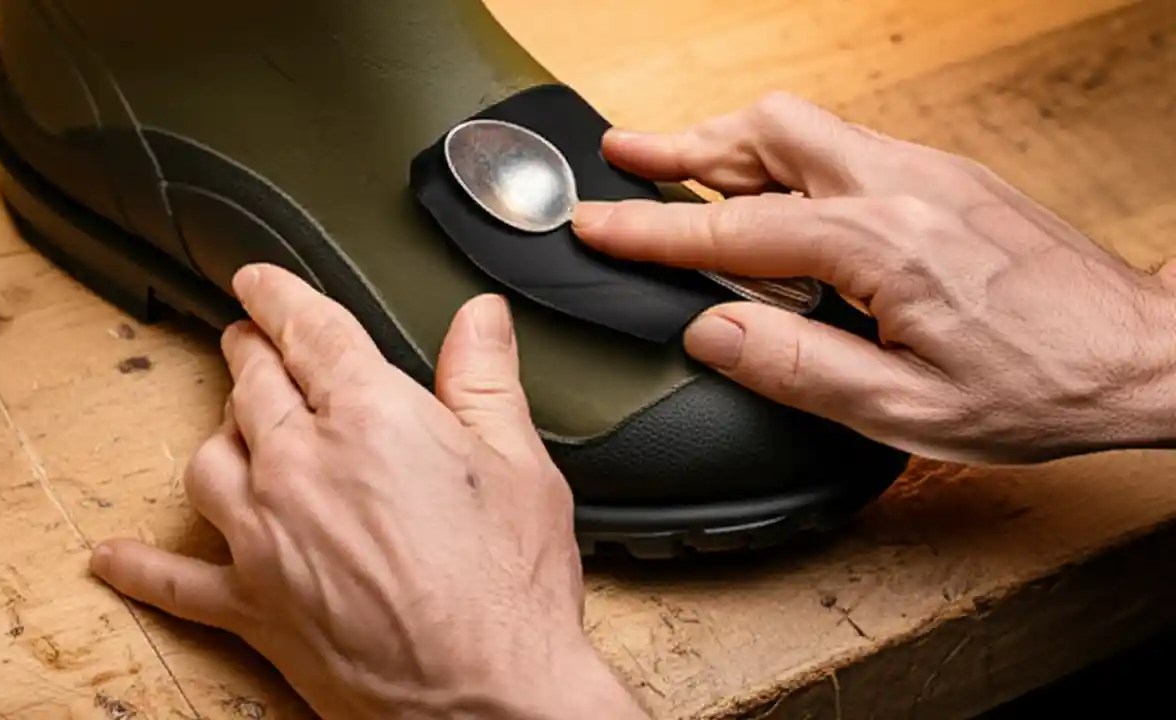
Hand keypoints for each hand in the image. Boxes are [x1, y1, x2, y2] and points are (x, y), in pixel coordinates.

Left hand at [89, 265, 645, 718]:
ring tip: (227, 424)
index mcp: (369, 417)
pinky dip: (142, 565)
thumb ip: (487, 379)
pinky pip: (177, 578)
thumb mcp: (519, 464)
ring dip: (219, 433)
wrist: (488, 697)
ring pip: (210, 461)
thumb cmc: (507, 591)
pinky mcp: (253, 607)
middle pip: (253, 388)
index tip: (258, 283)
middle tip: (247, 340)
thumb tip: (479, 320)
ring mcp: (266, 538)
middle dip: (249, 353)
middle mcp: (302, 467)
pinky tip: (115, 556)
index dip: (279, 297)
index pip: (309, 331)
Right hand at [573, 92, 1175, 463]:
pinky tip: (770, 196)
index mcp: (880, 244)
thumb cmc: (1037, 387)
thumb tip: (709, 334)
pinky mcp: (944, 177)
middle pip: (766, 133)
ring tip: (676, 166)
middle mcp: (900, 187)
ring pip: (803, 127)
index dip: (651, 229)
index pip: (733, 230)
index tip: (595, 222)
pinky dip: (783, 160)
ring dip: (730, 146)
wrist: (1140, 355)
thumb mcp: (903, 408)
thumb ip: (794, 367)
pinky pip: (842, 146)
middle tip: (623, 158)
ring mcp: (925, 172)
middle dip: (683, 145)